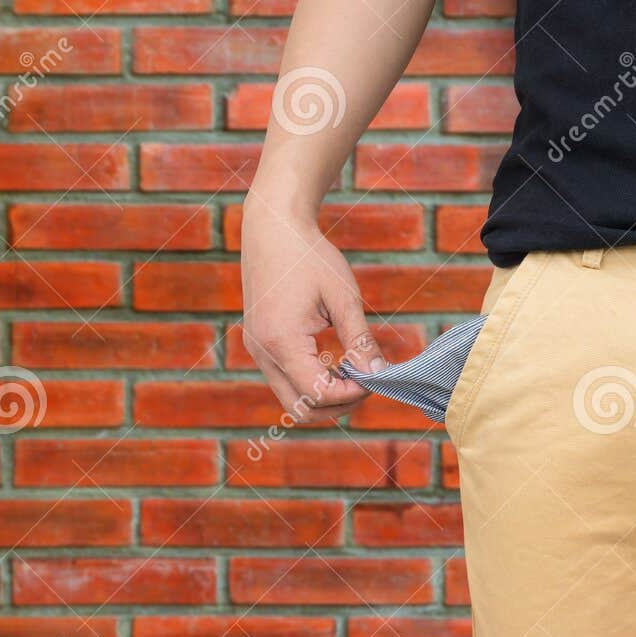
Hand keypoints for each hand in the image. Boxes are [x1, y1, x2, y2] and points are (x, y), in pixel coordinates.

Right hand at [240, 199, 382, 422]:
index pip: (319, 394)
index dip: (354, 394)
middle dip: (339, 405)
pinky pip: (285, 380)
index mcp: (281, 341)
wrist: (273, 228)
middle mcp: (262, 353)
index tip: (376, 376)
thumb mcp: (343, 297)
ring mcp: (256, 351)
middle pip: (302, 408)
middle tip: (368, 382)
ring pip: (292, 399)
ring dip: (326, 395)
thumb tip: (379, 375)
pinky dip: (312, 381)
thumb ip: (359, 340)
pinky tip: (336, 362)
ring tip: (354, 372)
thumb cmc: (310, 256)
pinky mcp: (259, 345)